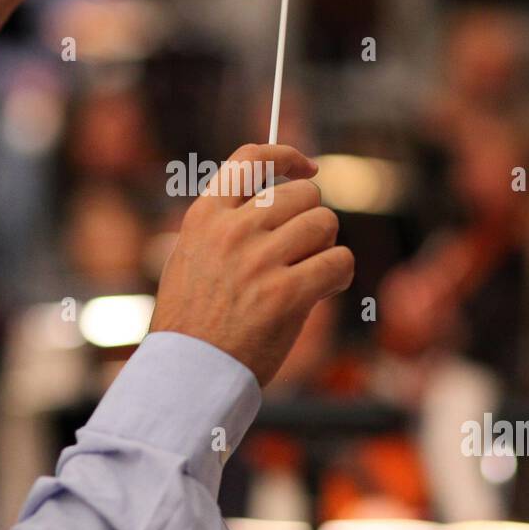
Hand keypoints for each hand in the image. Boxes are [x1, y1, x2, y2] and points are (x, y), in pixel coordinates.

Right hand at [149, 144, 355, 385]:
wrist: (189, 374)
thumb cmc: (193, 322)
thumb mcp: (190, 257)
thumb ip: (226, 225)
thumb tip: (279, 198)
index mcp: (205, 216)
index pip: (251, 157)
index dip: (287, 156)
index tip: (307, 167)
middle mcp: (232, 230)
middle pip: (302, 194)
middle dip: (311, 219)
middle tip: (303, 252)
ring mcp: (259, 260)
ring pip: (325, 223)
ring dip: (326, 248)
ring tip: (308, 275)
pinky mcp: (286, 294)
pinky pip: (339, 262)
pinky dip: (338, 275)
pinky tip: (321, 292)